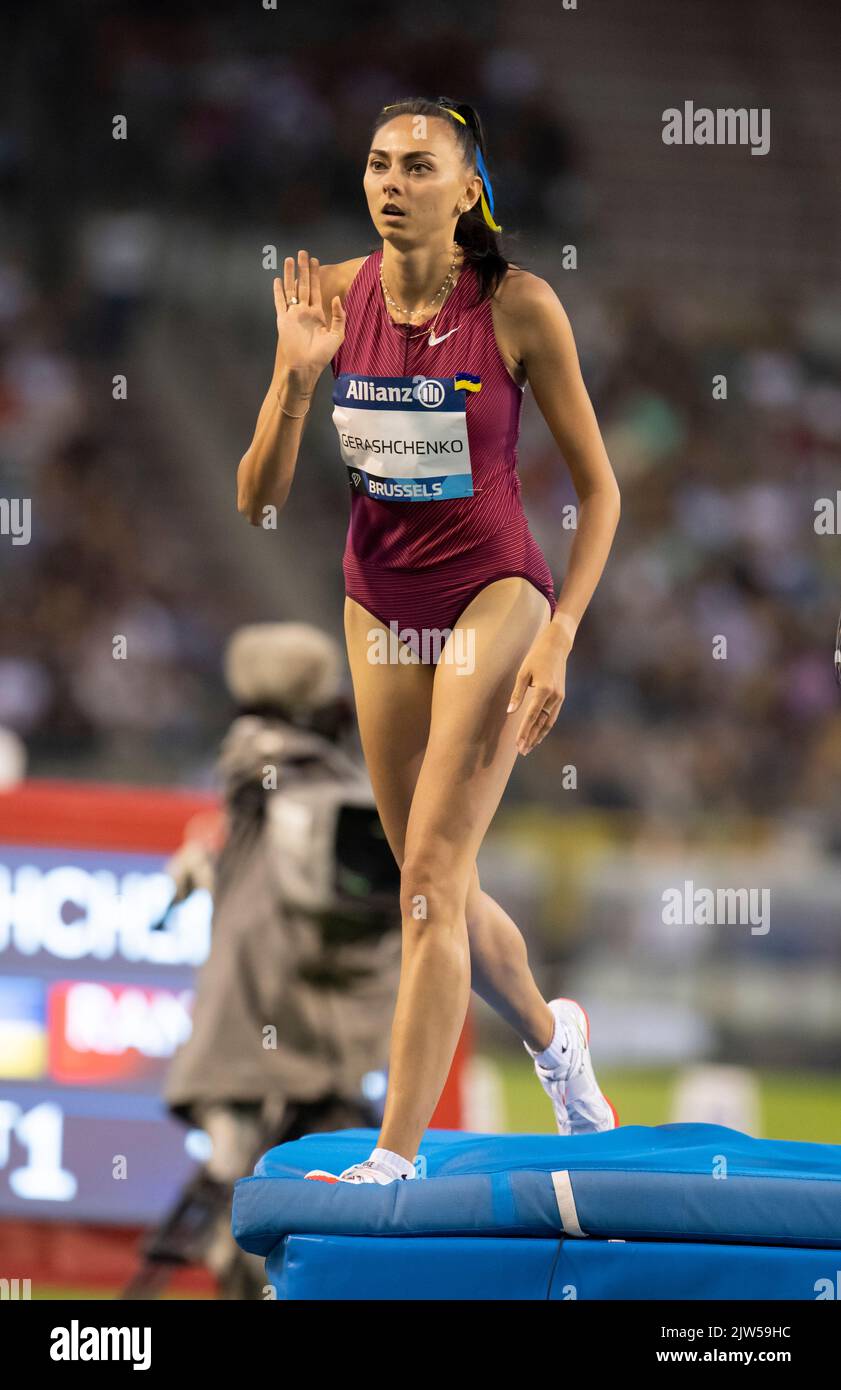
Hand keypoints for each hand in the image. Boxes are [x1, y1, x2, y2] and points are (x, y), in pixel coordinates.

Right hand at [274, 249, 344, 381]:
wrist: (306, 366)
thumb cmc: (322, 355)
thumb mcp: (337, 335)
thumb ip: (339, 316)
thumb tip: (337, 297)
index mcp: (318, 313)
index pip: (316, 289)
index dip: (316, 275)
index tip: (315, 261)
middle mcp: (304, 311)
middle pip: (303, 285)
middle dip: (303, 269)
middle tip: (302, 253)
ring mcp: (292, 314)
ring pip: (290, 289)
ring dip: (290, 275)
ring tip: (289, 260)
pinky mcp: (283, 320)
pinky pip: (279, 302)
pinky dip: (278, 291)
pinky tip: (277, 280)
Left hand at [506, 624, 569, 754]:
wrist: (557, 646)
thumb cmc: (537, 656)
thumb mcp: (523, 673)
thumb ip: (517, 694)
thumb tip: (510, 712)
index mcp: (544, 690)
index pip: (532, 716)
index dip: (524, 731)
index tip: (518, 744)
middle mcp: (554, 696)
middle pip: (541, 723)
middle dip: (531, 738)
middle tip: (522, 751)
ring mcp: (559, 697)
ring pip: (549, 722)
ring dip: (538, 735)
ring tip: (529, 747)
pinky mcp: (561, 696)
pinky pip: (552, 716)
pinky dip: (545, 727)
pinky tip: (538, 734)